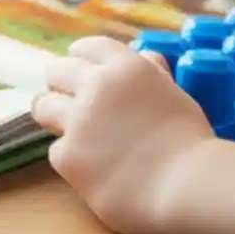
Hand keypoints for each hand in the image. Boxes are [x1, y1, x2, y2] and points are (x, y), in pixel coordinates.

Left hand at [31, 36, 214, 233]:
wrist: (187, 186)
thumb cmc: (191, 144)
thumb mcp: (177, 96)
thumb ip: (155, 76)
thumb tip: (145, 58)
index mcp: (126, 68)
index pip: (88, 47)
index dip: (81, 58)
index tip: (81, 70)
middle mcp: (96, 86)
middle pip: (57, 71)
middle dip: (60, 84)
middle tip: (70, 101)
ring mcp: (78, 120)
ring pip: (43, 105)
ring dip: (52, 114)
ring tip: (65, 128)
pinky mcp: (68, 155)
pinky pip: (57, 149)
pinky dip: (71, 158)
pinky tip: (91, 167)